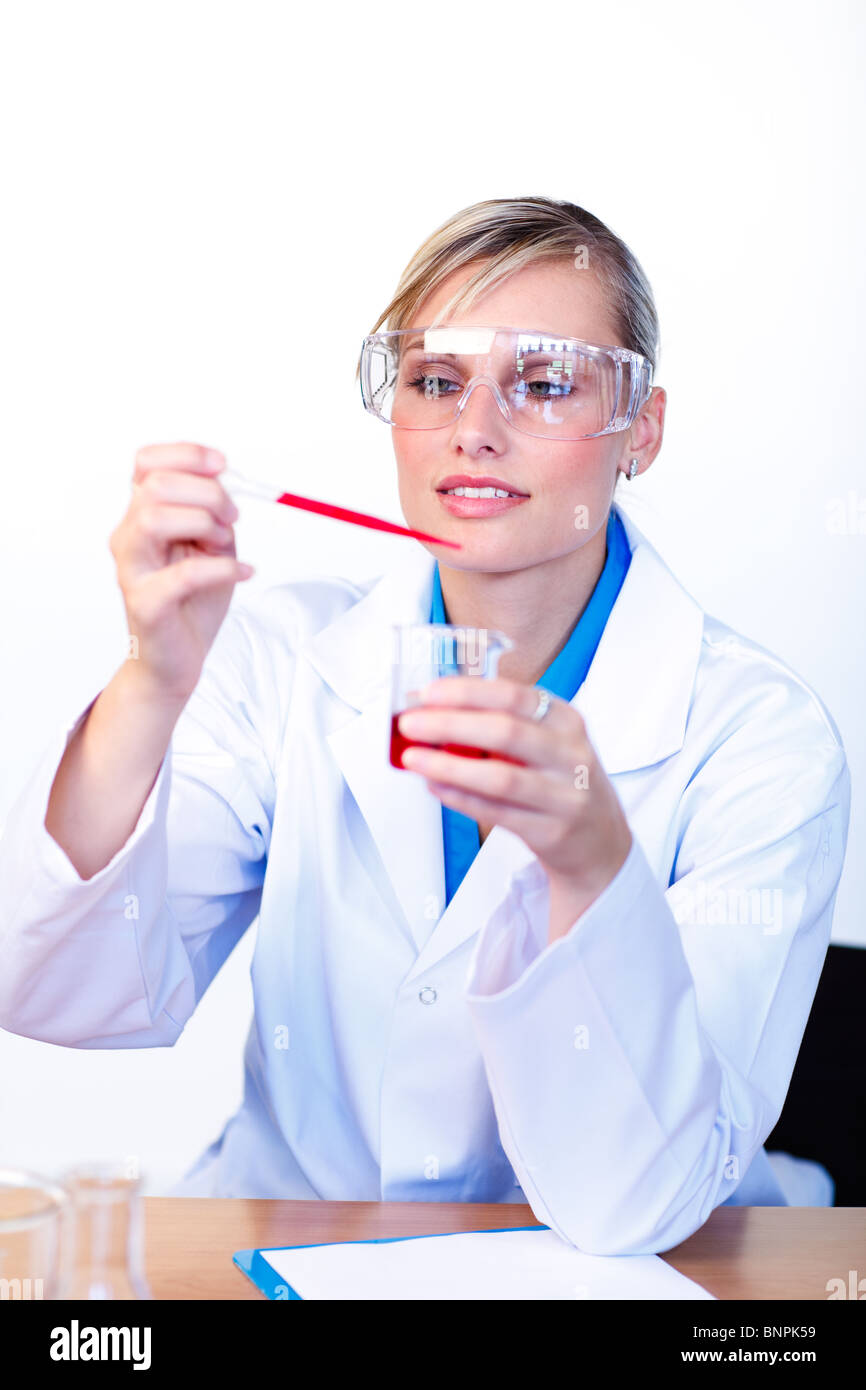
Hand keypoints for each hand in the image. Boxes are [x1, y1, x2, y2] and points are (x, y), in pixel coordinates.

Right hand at [110, 441, 253, 700]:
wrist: (176, 660)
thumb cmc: (192, 601)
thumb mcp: (212, 545)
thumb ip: (214, 513)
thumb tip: (227, 480)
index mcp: (140, 516)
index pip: (146, 463)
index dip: (186, 455)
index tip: (223, 466)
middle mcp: (128, 537)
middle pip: (155, 486)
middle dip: (207, 493)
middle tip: (232, 519)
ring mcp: (131, 570)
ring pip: (155, 519)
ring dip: (204, 524)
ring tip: (225, 545)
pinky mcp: (145, 603)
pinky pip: (184, 574)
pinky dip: (223, 568)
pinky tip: (244, 572)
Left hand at [397, 676, 632, 938]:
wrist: (599, 841)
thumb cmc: (560, 781)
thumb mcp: (546, 742)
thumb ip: (500, 724)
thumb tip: (432, 710)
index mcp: (566, 720)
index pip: (513, 695)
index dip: (467, 692)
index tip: (428, 692)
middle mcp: (571, 754)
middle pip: (506, 731)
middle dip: (450, 724)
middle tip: (410, 723)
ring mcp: (565, 795)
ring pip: (500, 777)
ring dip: (449, 766)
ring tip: (413, 759)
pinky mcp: (552, 831)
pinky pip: (496, 812)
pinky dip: (460, 798)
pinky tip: (435, 786)